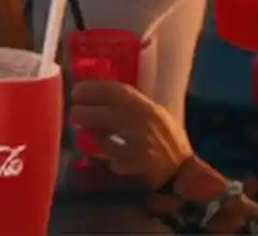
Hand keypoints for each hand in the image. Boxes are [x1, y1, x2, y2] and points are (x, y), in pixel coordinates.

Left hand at [69, 80, 192, 188]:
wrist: (183, 168)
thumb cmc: (168, 137)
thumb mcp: (156, 113)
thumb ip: (133, 104)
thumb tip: (100, 94)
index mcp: (148, 108)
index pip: (117, 92)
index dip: (94, 89)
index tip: (77, 89)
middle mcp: (143, 124)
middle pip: (105, 114)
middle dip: (83, 112)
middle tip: (74, 111)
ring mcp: (139, 146)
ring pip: (104, 138)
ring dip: (91, 132)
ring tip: (82, 128)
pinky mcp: (136, 166)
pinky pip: (111, 158)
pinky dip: (103, 154)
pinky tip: (96, 150)